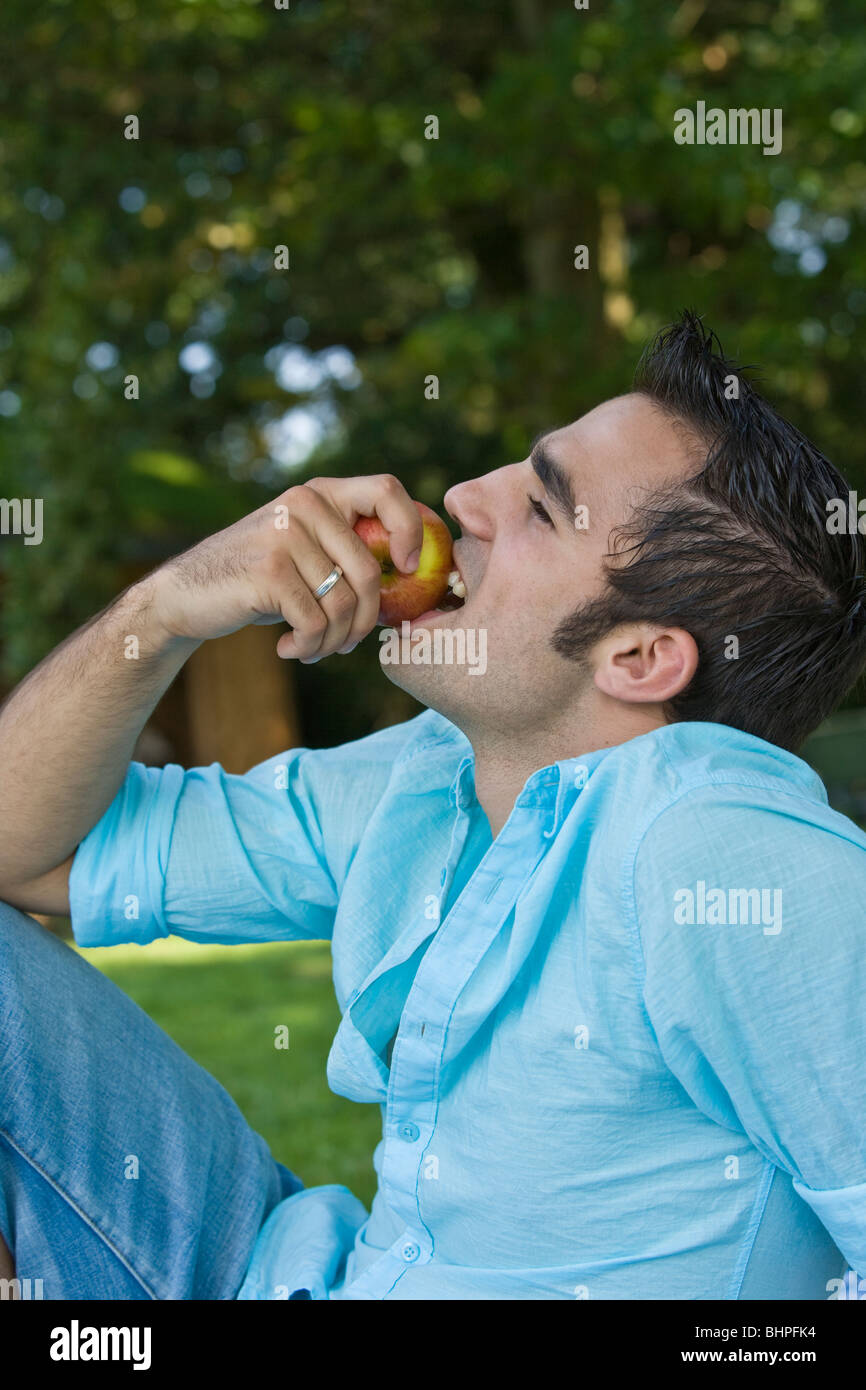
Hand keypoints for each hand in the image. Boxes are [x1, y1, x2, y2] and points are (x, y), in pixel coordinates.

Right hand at [146, 474, 423, 660]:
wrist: (183, 596)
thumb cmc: (258, 582)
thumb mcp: (304, 552)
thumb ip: (347, 550)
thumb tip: (412, 575)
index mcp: (321, 493)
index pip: (387, 490)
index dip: (410, 530)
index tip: (406, 569)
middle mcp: (305, 504)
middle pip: (369, 573)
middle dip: (364, 622)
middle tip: (344, 644)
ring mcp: (286, 534)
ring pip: (344, 605)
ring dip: (334, 642)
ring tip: (313, 650)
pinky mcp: (270, 570)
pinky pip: (316, 623)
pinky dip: (310, 648)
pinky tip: (290, 650)